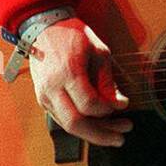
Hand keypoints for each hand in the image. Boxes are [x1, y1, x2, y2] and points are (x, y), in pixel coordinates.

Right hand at [30, 17, 131, 145]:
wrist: (44, 28)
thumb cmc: (73, 35)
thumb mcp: (98, 51)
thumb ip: (108, 81)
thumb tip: (119, 104)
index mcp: (67, 72)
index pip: (88, 104)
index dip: (107, 110)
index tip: (122, 107)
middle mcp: (52, 88)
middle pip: (75, 123)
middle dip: (100, 135)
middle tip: (121, 137)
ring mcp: (44, 96)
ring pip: (68, 126)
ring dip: (93, 134)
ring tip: (115, 134)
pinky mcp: (43, 100)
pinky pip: (62, 119)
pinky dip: (81, 126)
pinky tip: (98, 126)